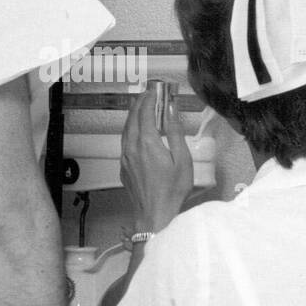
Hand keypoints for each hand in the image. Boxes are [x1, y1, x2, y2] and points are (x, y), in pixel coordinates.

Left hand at [120, 88, 194, 232]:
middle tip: (147, 94)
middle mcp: (132, 148)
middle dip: (139, 103)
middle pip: (132, 118)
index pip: (145, 113)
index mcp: (147, 143)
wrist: (155, 215)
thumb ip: (175, 132)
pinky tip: (137, 131)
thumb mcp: (182, 160)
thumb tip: (171, 111)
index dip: (150, 99)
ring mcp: (125, 158)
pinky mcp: (124, 167)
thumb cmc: (172, 192)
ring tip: (141, 107)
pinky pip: (124, 141)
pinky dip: (130, 129)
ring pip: (125, 129)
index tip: (155, 90)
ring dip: (133, 115)